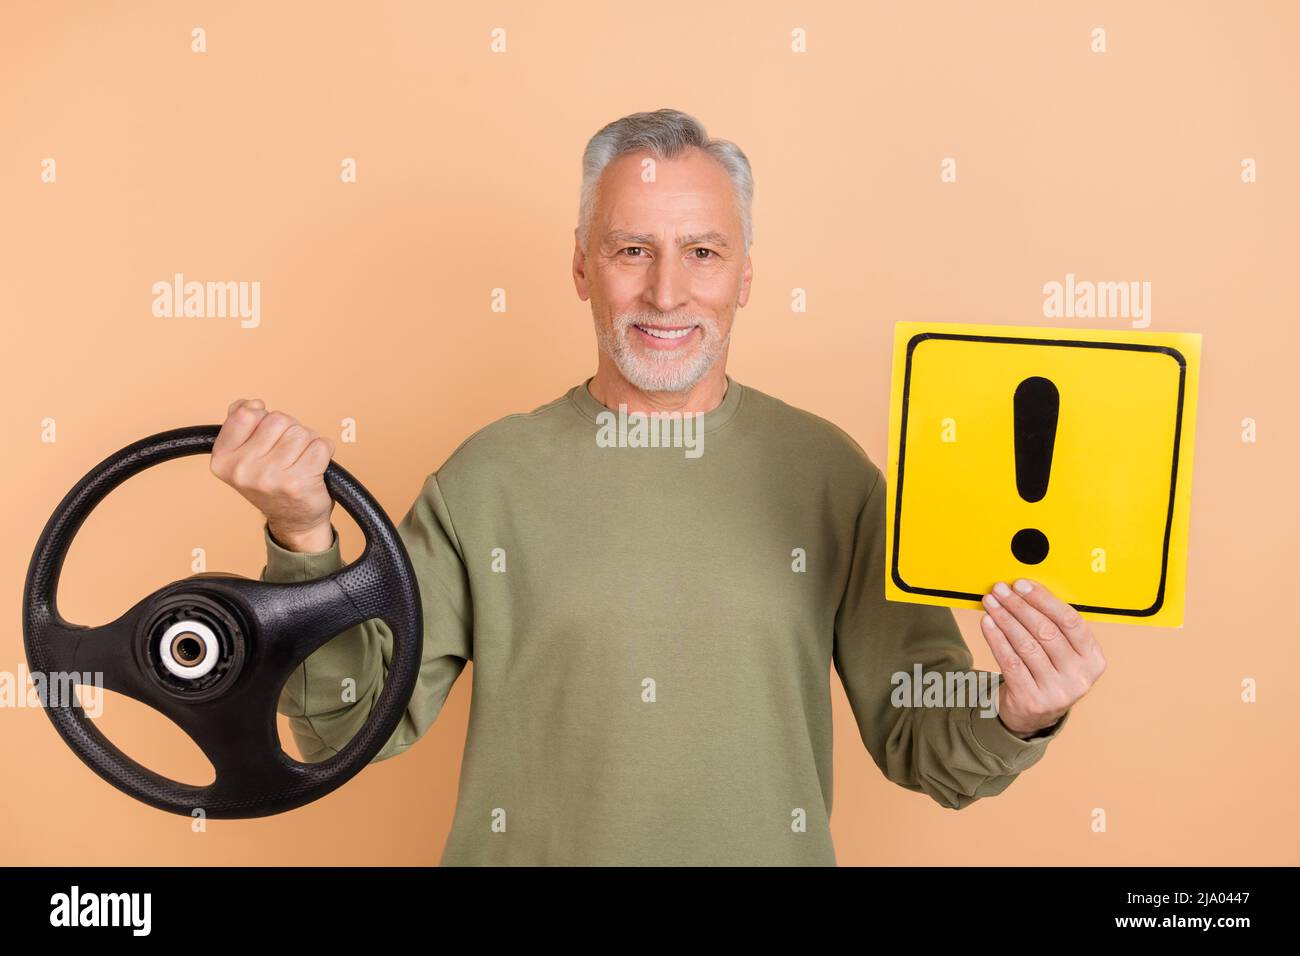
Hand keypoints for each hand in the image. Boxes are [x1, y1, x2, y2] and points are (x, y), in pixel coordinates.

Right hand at [210, 398, 335, 552]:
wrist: (292, 521)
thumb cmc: (270, 481)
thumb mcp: (243, 454)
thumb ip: (239, 423)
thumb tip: (250, 404)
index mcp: (222, 459)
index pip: (246, 413)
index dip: (262, 416)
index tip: (266, 433)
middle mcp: (242, 470)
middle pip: (279, 419)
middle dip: (289, 430)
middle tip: (286, 453)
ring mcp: (269, 478)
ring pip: (301, 432)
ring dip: (307, 441)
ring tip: (299, 461)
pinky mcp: (297, 483)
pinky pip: (321, 445)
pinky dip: (324, 451)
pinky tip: (314, 467)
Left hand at [979, 578, 1105, 736]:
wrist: (1034, 715)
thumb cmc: (1047, 672)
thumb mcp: (1064, 654)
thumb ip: (1054, 626)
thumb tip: (1025, 590)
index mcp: (1093, 659)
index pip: (1071, 621)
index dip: (1044, 599)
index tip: (1022, 584)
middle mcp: (1079, 677)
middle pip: (1046, 632)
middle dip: (1019, 606)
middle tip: (1001, 590)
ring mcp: (1057, 691)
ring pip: (1026, 645)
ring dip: (1005, 619)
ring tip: (991, 603)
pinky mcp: (1032, 700)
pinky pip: (1010, 662)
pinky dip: (996, 639)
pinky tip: (987, 623)